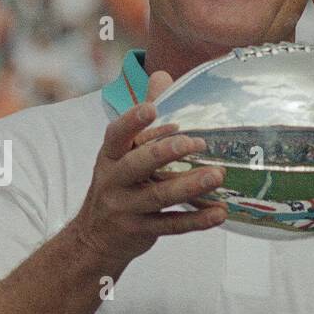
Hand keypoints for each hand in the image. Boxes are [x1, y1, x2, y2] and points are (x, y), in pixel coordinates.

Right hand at [67, 70, 226, 272]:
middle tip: (195, 143)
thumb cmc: (116, 185)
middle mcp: (113, 181)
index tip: (151, 108)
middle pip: (136, 165)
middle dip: (164, 153)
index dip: (132, 122)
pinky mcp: (139, 231)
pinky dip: (196, 220)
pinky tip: (218, 212)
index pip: (116, 135)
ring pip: (157, 197)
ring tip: (217, 175)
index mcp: (109, 156)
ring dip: (188, 186)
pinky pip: (170, 226)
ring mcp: (125, 208)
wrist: (94, 238)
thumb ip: (144, 117)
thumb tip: (161, 75)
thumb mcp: (121, 153)